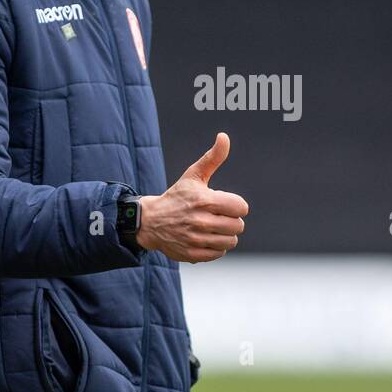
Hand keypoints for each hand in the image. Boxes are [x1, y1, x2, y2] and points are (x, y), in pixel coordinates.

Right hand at [136, 132, 248, 262]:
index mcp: (204, 200)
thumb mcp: (193, 176)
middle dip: (231, 220)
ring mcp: (196, 239)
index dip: (235, 205)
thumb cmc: (177, 197)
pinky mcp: (193, 255)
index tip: (224, 203)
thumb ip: (212, 158)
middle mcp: (201, 221)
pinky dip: (216, 247)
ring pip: (231, 241)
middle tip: (218, 216)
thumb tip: (224, 136)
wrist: (150, 221)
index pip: (241, 207)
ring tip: (213, 227)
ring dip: (225, 234)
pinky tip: (205, 238)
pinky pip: (219, 253)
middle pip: (238, 226)